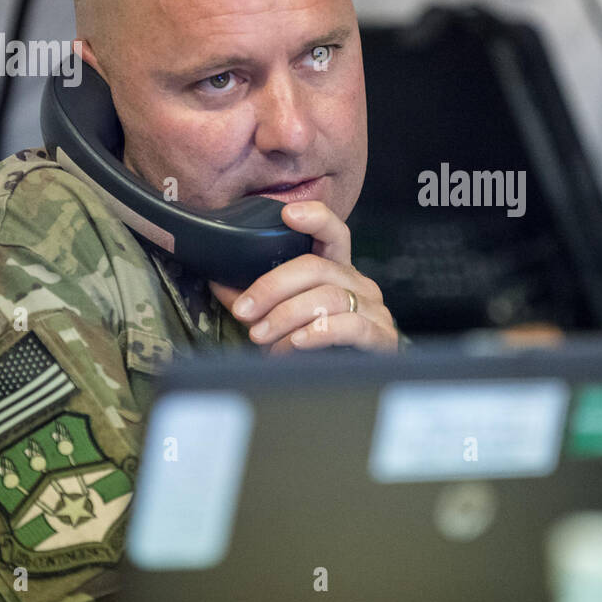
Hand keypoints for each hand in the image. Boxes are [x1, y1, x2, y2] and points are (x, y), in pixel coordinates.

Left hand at [208, 200, 398, 354]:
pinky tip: (297, 342)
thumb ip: (254, 301)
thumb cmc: (314, 351)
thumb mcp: (278, 320)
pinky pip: (350, 326)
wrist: (345, 388)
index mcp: (337, 272)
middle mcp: (359, 284)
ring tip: (262, 336)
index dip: (315, 218)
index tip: (288, 213)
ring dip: (287, 315)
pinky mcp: (381, 337)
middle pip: (317, 267)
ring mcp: (374, 309)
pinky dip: (319, 333)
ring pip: (330, 296)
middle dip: (273, 287)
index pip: (333, 233)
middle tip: (245, 311)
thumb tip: (220, 282)